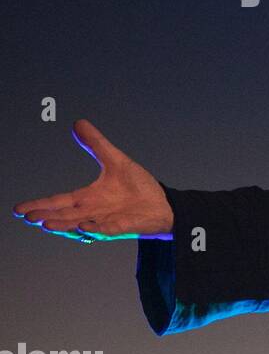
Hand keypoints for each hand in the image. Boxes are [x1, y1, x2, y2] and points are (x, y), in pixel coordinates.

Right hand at [12, 119, 174, 241]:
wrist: (164, 204)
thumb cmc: (139, 187)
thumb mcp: (115, 160)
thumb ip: (96, 144)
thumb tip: (78, 123)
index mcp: (88, 198)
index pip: (59, 202)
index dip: (41, 205)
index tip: (19, 210)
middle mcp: (94, 212)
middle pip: (65, 215)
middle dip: (47, 216)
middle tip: (28, 217)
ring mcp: (108, 221)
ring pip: (81, 225)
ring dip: (65, 225)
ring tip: (47, 224)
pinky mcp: (124, 227)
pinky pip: (107, 230)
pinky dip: (95, 229)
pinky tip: (83, 227)